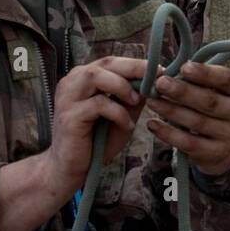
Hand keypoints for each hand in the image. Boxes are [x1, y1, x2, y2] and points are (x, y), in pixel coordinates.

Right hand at [43, 56, 147, 197]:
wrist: (71, 169)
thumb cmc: (96, 142)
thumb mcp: (121, 116)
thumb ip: (132, 98)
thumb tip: (154, 81)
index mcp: (83, 79)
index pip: (112, 61)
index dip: (137, 64)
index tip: (161, 70)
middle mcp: (72, 82)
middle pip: (105, 63)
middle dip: (134, 68)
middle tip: (157, 78)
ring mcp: (68, 97)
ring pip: (97, 76)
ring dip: (122, 87)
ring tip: (137, 102)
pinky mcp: (70, 115)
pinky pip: (98, 104)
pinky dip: (118, 113)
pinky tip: (126, 126)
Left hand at [145, 60, 229, 175]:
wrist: (223, 141)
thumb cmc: (212, 104)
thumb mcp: (214, 88)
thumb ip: (198, 78)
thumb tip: (169, 70)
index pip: (226, 79)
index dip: (205, 73)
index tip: (183, 67)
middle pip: (209, 101)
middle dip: (182, 91)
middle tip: (160, 83)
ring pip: (196, 122)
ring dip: (170, 110)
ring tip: (151, 101)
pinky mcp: (215, 152)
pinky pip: (188, 143)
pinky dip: (168, 133)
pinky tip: (152, 124)